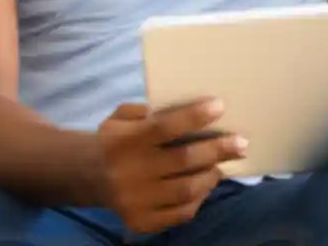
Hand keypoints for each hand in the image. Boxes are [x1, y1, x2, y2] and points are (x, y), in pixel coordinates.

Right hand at [96, 98, 246, 233]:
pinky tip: (205, 185)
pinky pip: (181, 213)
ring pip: (186, 190)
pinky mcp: (141, 221)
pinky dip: (199, 199)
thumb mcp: (120, 118)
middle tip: (241, 143)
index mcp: (125, 141)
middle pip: (184, 160)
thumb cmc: (114, 140)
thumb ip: (147, 112)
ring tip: (221, 165)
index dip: (194, 116)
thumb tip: (186, 111)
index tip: (220, 106)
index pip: (164, 127)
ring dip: (211, 175)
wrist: (86, 177)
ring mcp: (135, 201)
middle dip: (218, 150)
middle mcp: (130, 172)